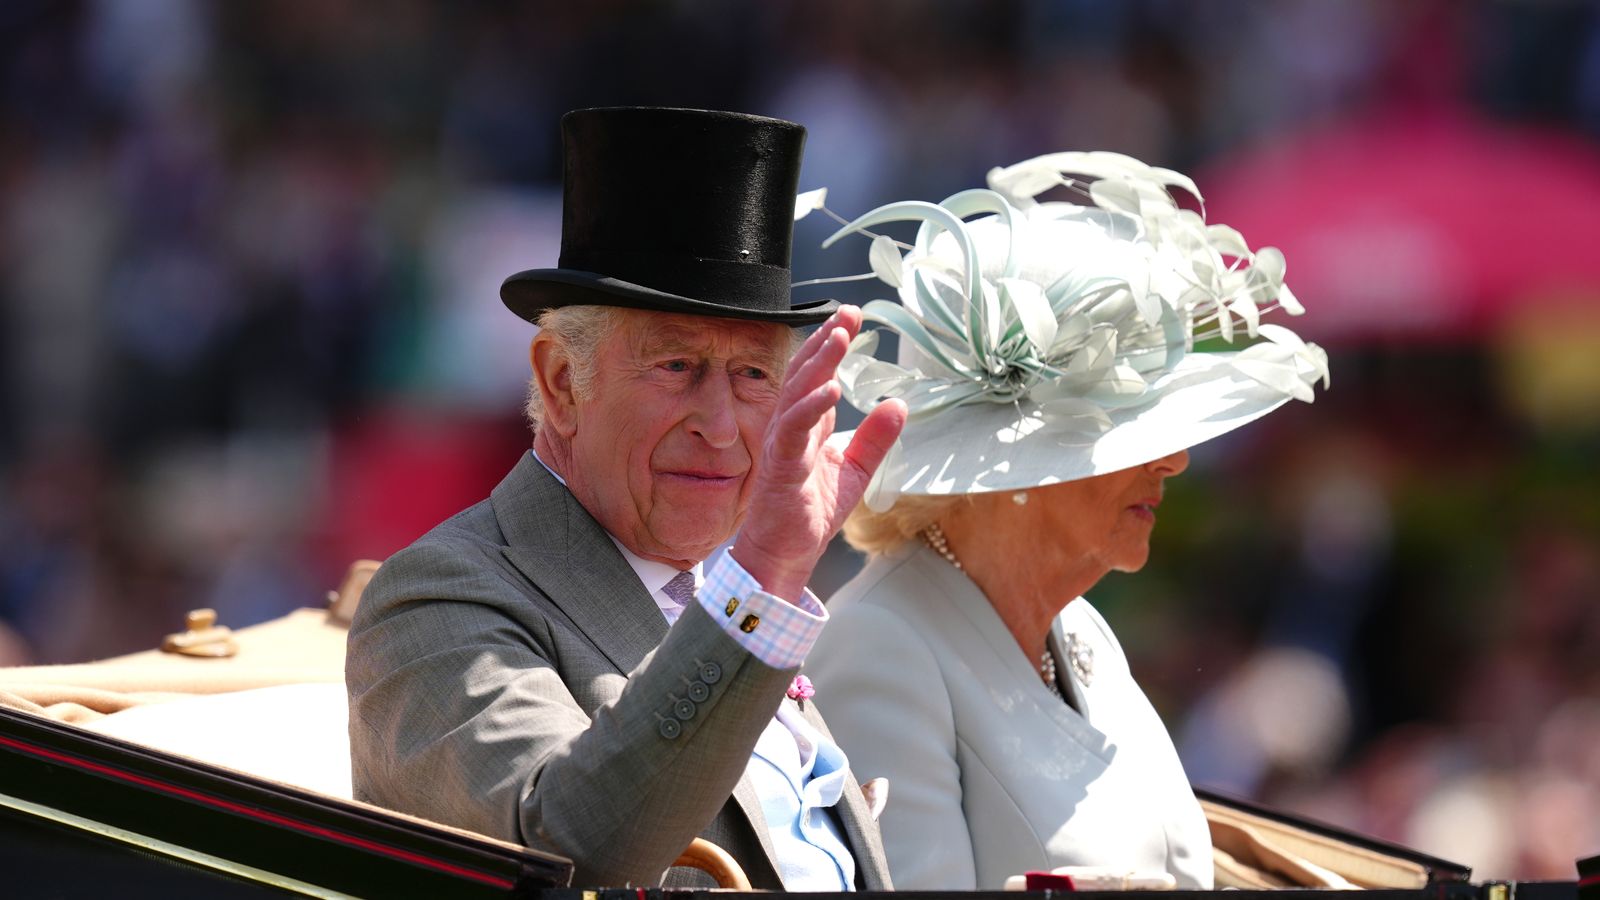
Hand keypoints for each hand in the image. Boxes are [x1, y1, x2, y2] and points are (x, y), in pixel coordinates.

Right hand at [731, 306, 906, 600]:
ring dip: (818, 363)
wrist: (786, 554)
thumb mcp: (855, 469)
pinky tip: (831, 390)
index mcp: (806, 424)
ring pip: (798, 392)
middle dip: (826, 340)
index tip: (853, 316)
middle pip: (806, 372)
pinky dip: (811, 407)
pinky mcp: (782, 465)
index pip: (818, 373)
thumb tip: (899, 403)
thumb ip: (875, 437)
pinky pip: (794, 429)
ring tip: (839, 337)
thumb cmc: (809, 513)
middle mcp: (791, 426)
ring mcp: (784, 443)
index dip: (833, 344)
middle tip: (848, 312)